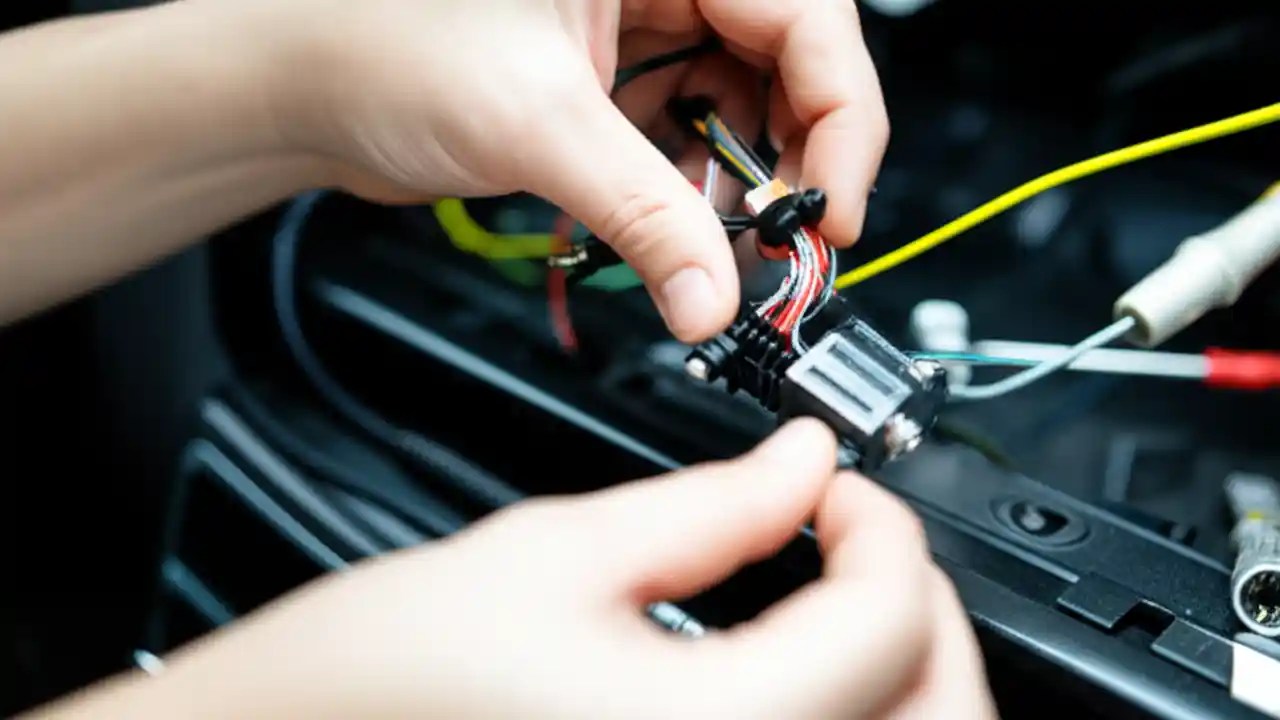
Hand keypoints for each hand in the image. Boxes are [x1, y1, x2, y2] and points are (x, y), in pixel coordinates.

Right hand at [143, 420, 993, 718]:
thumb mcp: (554, 554)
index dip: (881, 522)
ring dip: (903, 672)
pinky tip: (802, 668)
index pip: (888, 622)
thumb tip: (799, 462)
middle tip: (858, 539)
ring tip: (842, 598)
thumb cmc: (372, 680)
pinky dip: (851, 716)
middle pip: (939, 715)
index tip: (833, 483)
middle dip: (921, 611)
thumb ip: (709, 507)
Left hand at [264, 0, 887, 341]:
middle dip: (795, 159)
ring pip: (745, 106)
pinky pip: (691, 135)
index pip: (809, 17)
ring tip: (722, 244)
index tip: (832, 211)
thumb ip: (644, 216)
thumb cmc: (378, 44)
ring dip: (744, 185)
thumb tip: (716, 297)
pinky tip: (681, 227)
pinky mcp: (614, 83)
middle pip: (790, 64)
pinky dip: (696, 190)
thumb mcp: (539, 125)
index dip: (843, 118)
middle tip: (789, 241)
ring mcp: (640, 30)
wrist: (301, 89)